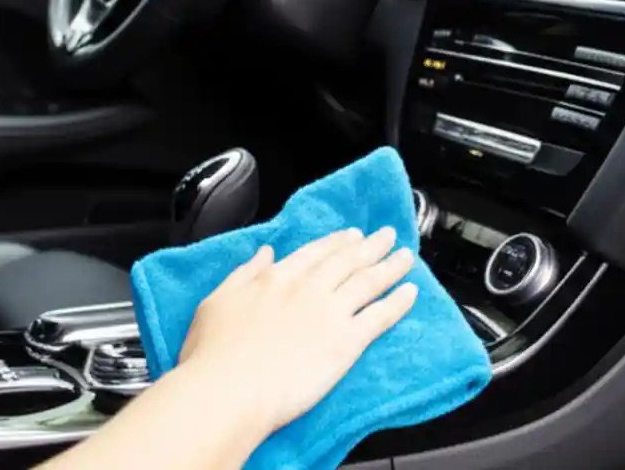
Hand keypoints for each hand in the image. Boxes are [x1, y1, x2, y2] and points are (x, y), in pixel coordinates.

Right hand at [176, 227, 417, 437]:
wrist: (230, 389)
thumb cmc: (214, 354)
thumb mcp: (217, 301)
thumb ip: (244, 274)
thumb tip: (264, 253)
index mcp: (276, 278)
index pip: (314, 253)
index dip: (337, 243)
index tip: (352, 236)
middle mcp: (307, 288)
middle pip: (347, 260)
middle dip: (370, 246)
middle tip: (388, 236)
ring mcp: (330, 313)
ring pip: (369, 281)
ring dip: (391, 266)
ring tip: (407, 257)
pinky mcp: (347, 342)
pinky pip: (380, 316)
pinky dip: (398, 302)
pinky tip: (411, 293)